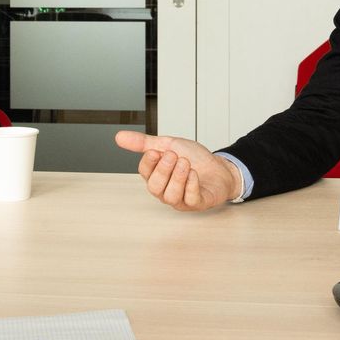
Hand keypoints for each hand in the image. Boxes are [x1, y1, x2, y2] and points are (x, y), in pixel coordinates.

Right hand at [114, 131, 241, 211]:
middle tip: (174, 155)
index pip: (144, 173)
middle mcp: (166, 190)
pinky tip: (194, 173)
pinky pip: (190, 199)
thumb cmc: (194, 158)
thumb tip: (119, 136)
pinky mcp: (196, 203)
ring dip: (178, 177)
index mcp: (156, 175)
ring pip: (170, 196)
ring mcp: (180, 199)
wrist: (219, 166)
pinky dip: (191, 184)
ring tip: (186, 163)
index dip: (149, 162)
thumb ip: (144, 142)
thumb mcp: (168, 144)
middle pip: (155, 187)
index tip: (156, 151)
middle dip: (163, 169)